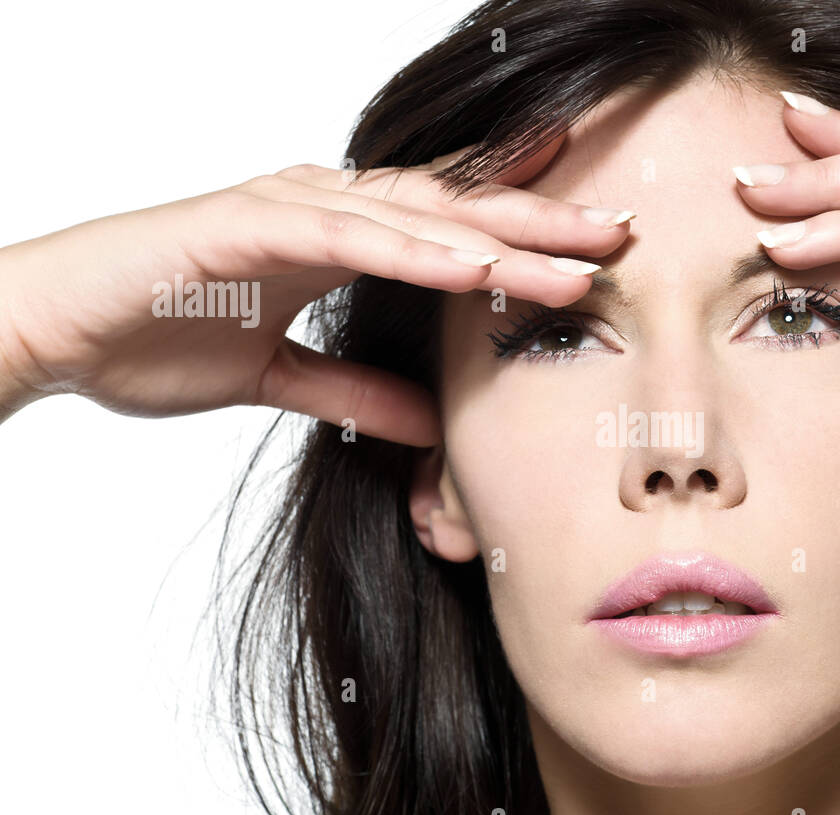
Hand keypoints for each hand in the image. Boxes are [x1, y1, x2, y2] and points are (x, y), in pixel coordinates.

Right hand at [0, 135, 633, 443]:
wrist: (57, 330)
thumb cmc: (154, 335)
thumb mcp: (282, 379)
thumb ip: (356, 393)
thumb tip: (430, 420)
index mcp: (338, 238)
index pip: (449, 232)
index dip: (523, 239)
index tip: (593, 254)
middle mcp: (325, 208)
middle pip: (455, 213)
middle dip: (541, 226)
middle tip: (622, 234)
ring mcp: (290, 208)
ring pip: (419, 218)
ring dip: (501, 238)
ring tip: (578, 257)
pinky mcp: (249, 224)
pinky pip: (349, 236)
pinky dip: (415, 250)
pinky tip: (473, 265)